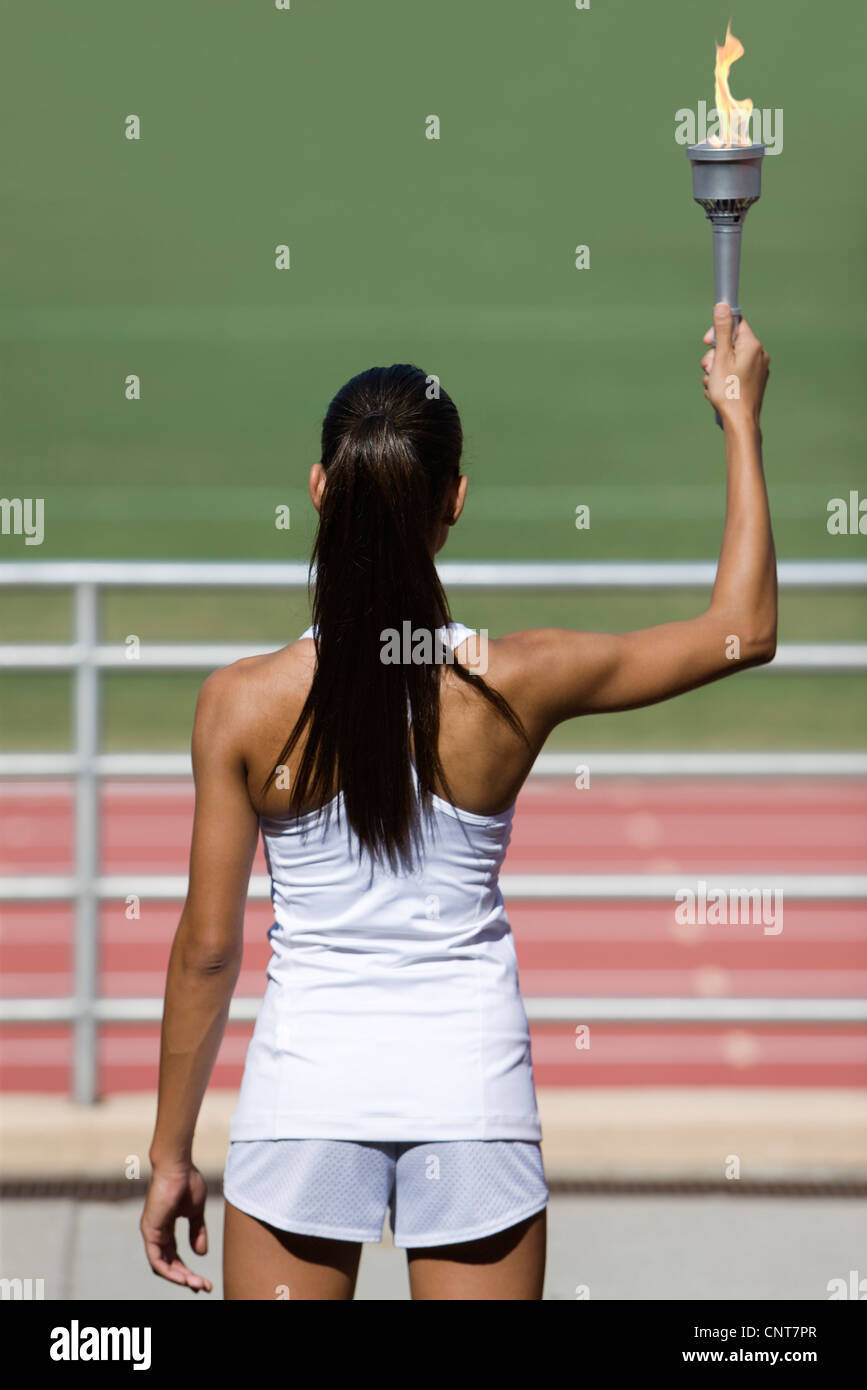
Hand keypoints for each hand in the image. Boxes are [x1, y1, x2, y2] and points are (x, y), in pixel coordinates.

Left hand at [140, 1162, 212, 1291]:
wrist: (178, 1166)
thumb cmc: (187, 1182)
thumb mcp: (195, 1212)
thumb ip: (197, 1232)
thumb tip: (201, 1254)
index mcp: (166, 1228)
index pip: (174, 1256)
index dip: (188, 1270)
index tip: (203, 1281)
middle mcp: (156, 1233)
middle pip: (169, 1264)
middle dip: (186, 1278)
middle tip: (203, 1287)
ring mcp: (151, 1233)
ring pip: (163, 1266)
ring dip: (180, 1278)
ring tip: (196, 1284)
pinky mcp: (149, 1231)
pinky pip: (156, 1260)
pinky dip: (170, 1272)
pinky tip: (184, 1278)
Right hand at [701, 303, 769, 428]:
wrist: (740, 421)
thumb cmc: (729, 390)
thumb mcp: (721, 357)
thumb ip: (722, 331)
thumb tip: (722, 305)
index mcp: (753, 345)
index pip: (736, 323)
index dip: (719, 330)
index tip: (707, 341)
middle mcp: (759, 354)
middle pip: (731, 343)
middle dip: (714, 355)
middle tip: (708, 369)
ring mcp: (758, 369)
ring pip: (731, 360)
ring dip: (716, 369)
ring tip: (713, 384)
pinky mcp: (755, 382)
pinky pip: (736, 373)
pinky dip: (724, 379)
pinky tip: (718, 391)